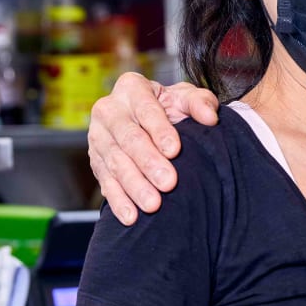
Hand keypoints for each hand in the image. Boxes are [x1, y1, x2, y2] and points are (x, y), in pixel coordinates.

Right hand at [88, 73, 218, 225]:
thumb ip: (200, 103)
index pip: (146, 109)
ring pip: (114, 163)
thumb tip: (210, 117)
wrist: (149, 122)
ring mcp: (98, 137)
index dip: (160, 130)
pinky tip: (131, 217)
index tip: (175, 150)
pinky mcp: (95, 161)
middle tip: (168, 183)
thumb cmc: (171, 108)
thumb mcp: (186, 99)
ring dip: (134, 185)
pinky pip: (104, 182)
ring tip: (153, 205)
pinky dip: (118, 201)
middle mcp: (108, 110)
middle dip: (148, 162)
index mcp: (131, 88)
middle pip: (128, 138)